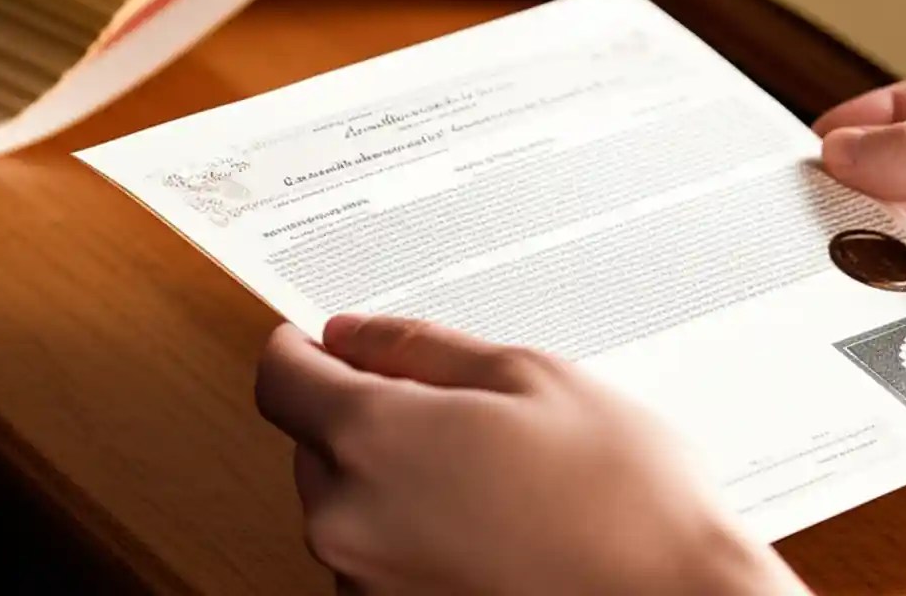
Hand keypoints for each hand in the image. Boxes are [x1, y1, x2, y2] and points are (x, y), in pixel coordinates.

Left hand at [256, 315, 809, 595]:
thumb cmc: (623, 501)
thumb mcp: (532, 377)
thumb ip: (421, 348)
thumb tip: (355, 334)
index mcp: (375, 441)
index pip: (282, 378)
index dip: (299, 347)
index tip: (317, 341)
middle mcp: (350, 521)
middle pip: (313, 442)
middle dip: (364, 411)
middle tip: (453, 405)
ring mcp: (367, 584)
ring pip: (349, 500)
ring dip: (393, 474)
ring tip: (492, 471)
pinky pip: (378, 554)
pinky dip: (414, 528)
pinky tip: (492, 519)